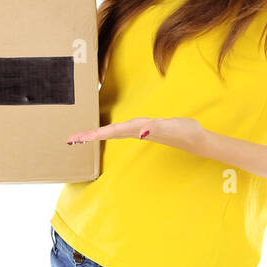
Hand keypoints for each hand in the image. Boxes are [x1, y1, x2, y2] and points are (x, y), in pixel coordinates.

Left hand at [67, 117, 207, 155]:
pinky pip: (124, 130)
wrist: (195, 139)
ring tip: (83, 137)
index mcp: (137, 129)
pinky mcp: (146, 129)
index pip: (111, 131)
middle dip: (90, 135)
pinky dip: (112, 131)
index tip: (77, 139)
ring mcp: (140, 130)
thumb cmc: (183, 132)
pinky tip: (106, 133)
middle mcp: (136, 130)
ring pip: (114, 131)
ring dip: (99, 133)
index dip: (94, 134)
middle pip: (108, 132)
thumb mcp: (170, 127)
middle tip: (71, 139)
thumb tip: (141, 131)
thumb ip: (156, 128)